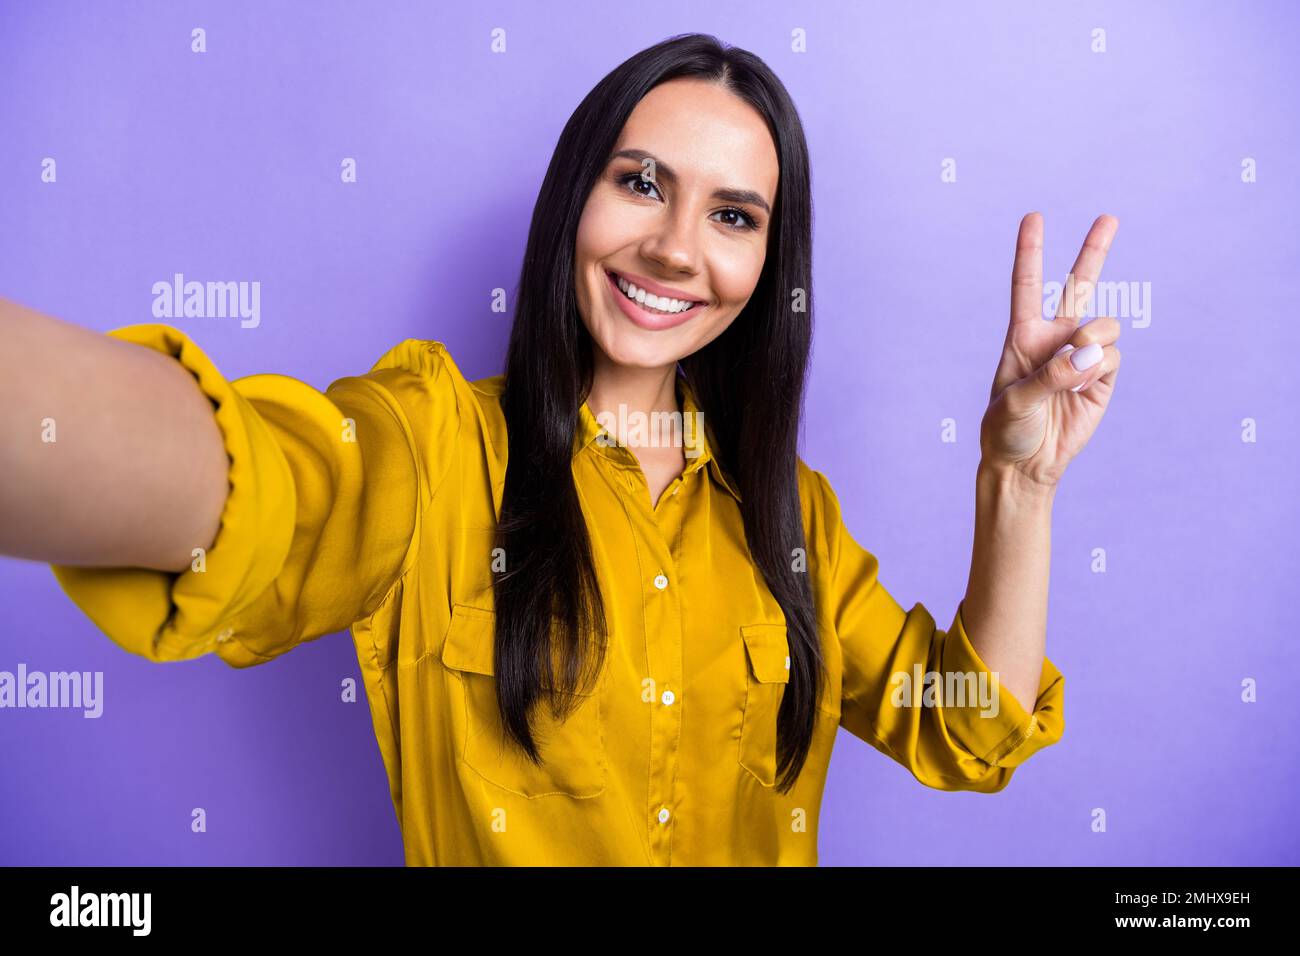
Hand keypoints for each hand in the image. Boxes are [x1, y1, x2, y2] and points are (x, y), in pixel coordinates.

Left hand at [979, 212, 1122, 489]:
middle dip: (1094, 250)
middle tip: (1109, 217)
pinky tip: (1086, 385)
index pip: (1027, 286)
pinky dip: (1101, 366)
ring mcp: (1082, 356)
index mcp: (1023, 336)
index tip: (1033, 217)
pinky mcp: (1102, 378)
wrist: (1026, 464)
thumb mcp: (1014, 403)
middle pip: (1079, 285)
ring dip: (1096, 337)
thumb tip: (1089, 354)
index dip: (1030, 251)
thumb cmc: (1007, 430)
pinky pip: (1112, 356)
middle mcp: (1055, 339)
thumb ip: (1049, 376)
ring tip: (1080, 363)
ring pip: (1105, 324)